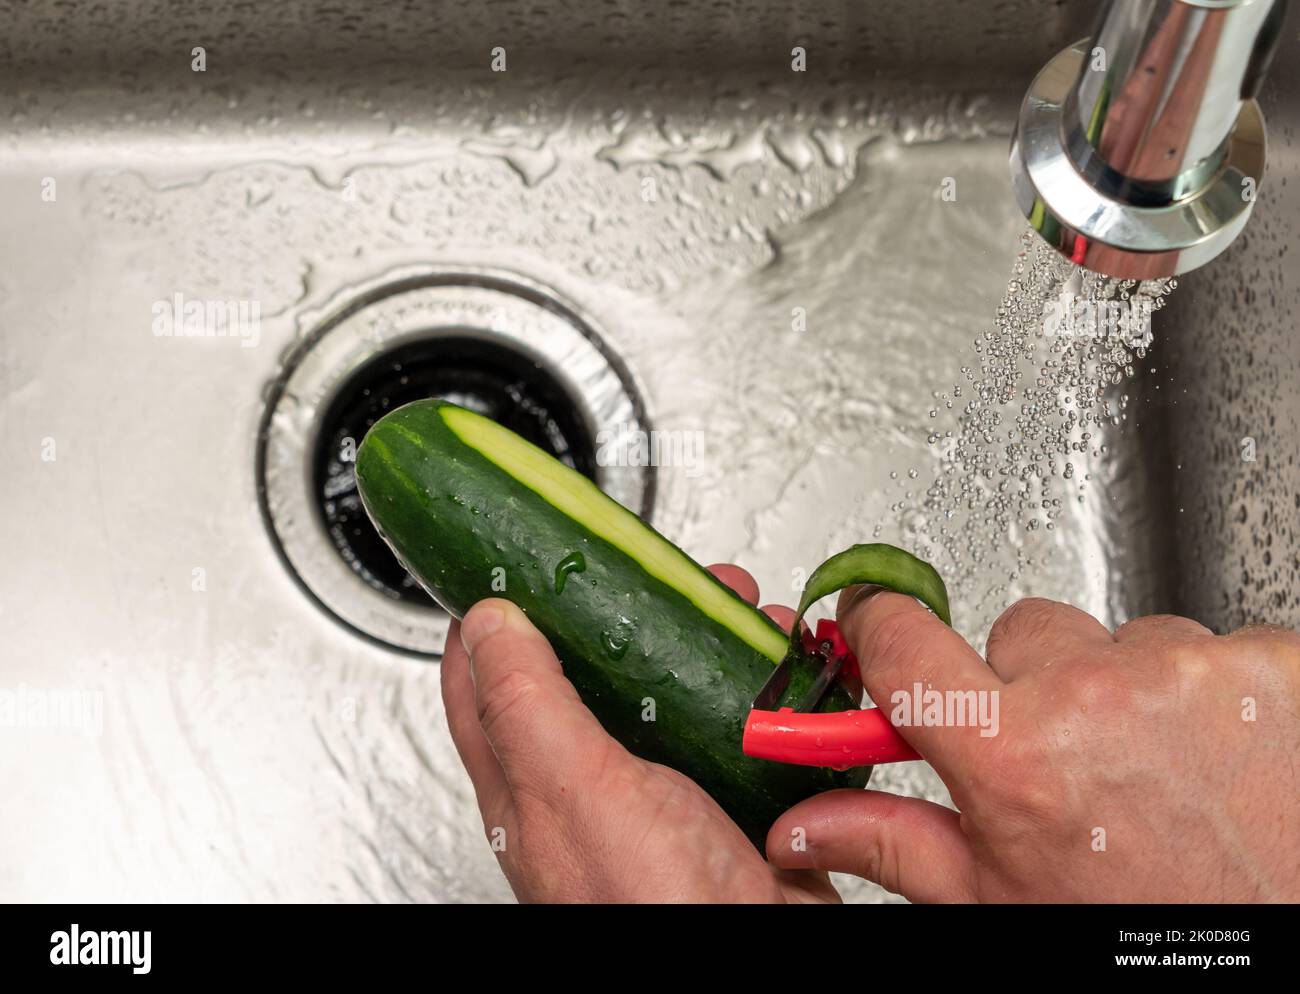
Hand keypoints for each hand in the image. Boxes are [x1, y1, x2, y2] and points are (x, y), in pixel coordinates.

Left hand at [440, 564, 836, 902]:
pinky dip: (767, 687)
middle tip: (665, 572)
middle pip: (594, 671)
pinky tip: (789, 669)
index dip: (493, 615)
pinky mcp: (732, 804)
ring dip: (709, 639)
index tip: (520, 558)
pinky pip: (743, 725)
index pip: (484, 683)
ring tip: (746, 609)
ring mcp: (665, 794)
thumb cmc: (656, 905)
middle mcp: (593, 786)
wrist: (759, 960)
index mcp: (530, 785)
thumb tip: (486, 620)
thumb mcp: (572, 786)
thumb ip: (525, 703)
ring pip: (674, 690)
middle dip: (630, 609)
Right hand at [768, 591, 1299, 902]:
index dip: (879, 626)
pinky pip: (1214, 647)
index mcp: (1014, 756)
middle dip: (1032, 682)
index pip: (902, 638)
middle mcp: (1098, 697)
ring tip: (1163, 772)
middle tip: (1069, 758)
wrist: (1278, 952)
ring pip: (1123, 639)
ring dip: (1130, 690)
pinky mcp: (1276, 663)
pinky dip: (1215, 695)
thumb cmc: (1144, 939)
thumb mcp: (1000, 903)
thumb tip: (802, 828)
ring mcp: (1195, 672)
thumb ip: (893, 843)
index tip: (878, 620)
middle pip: (1024, 633)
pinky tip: (1224, 760)